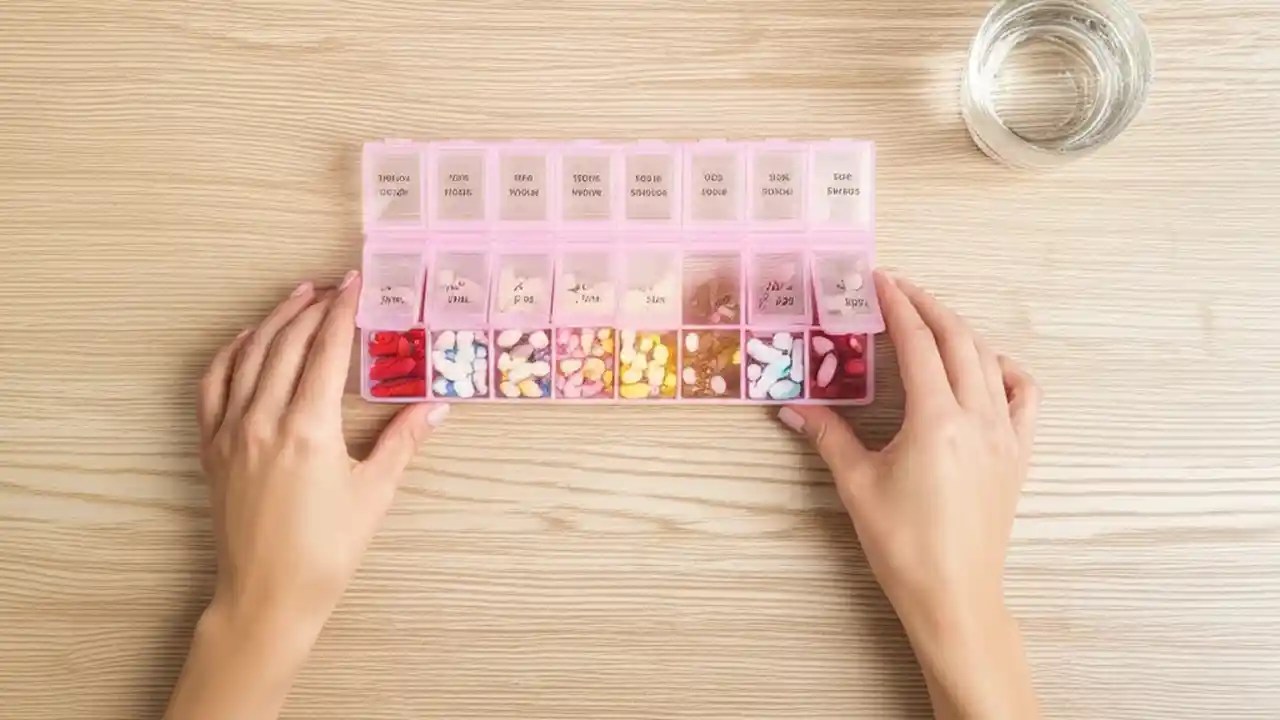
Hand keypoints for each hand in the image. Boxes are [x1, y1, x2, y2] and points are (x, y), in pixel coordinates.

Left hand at [168, 271, 447, 719]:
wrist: (267, 595)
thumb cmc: (327, 550)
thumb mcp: (374, 493)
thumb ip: (402, 442)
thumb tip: (436, 406)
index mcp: (309, 428)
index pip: (326, 350)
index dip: (342, 311)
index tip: (355, 282)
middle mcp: (264, 419)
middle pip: (286, 343)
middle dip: (311, 307)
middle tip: (333, 286)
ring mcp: (231, 431)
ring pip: (249, 355)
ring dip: (273, 320)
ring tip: (297, 297)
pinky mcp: (212, 447)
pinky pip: (214, 385)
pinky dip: (231, 354)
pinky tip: (248, 340)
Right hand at [779, 271, 1040, 719]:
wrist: (954, 594)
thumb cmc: (902, 544)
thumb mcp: (856, 485)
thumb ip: (828, 436)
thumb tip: (792, 406)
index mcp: (935, 420)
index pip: (918, 343)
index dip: (898, 305)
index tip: (880, 280)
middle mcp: (977, 417)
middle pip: (958, 339)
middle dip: (928, 306)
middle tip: (899, 288)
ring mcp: (1004, 435)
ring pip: (989, 361)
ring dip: (960, 331)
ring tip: (932, 319)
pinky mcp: (1018, 455)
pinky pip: (1024, 396)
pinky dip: (1005, 370)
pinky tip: (986, 367)